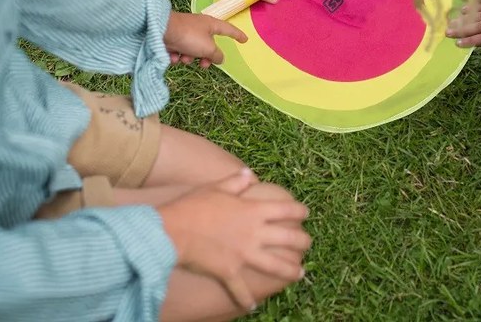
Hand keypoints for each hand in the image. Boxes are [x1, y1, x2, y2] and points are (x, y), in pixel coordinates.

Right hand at [158, 169, 310, 310]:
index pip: (286, 209)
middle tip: (308, 244)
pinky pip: (241, 290)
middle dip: (303, 241)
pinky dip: (247, 300)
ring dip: (290, 271)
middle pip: (288, 238)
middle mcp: (254, 233)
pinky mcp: (230, 272)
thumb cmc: (193, 205)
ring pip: (275, 265)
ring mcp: (244, 254)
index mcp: (253, 210)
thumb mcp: (216, 187)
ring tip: (300, 274)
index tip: (306, 213)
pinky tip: (253, 306)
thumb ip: (236, 181)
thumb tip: (249, 173)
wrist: (173, 230)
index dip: (300, 211)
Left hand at [164, 12, 246, 68]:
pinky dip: (177, 55)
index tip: (245, 40)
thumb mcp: (208, 48)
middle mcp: (199, 27)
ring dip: (190, 57)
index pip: (228, 30)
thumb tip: (219, 58)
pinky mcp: (173, 37)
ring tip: (184, 59)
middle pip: (208, 45)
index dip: (237, 35)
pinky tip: (173, 57)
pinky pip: (180, 50)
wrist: (161, 31)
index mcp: (211, 25)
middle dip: (206, 57)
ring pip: (193, 50)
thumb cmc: (189, 37)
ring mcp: (185, 32)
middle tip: (203, 65)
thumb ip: (217, 55)